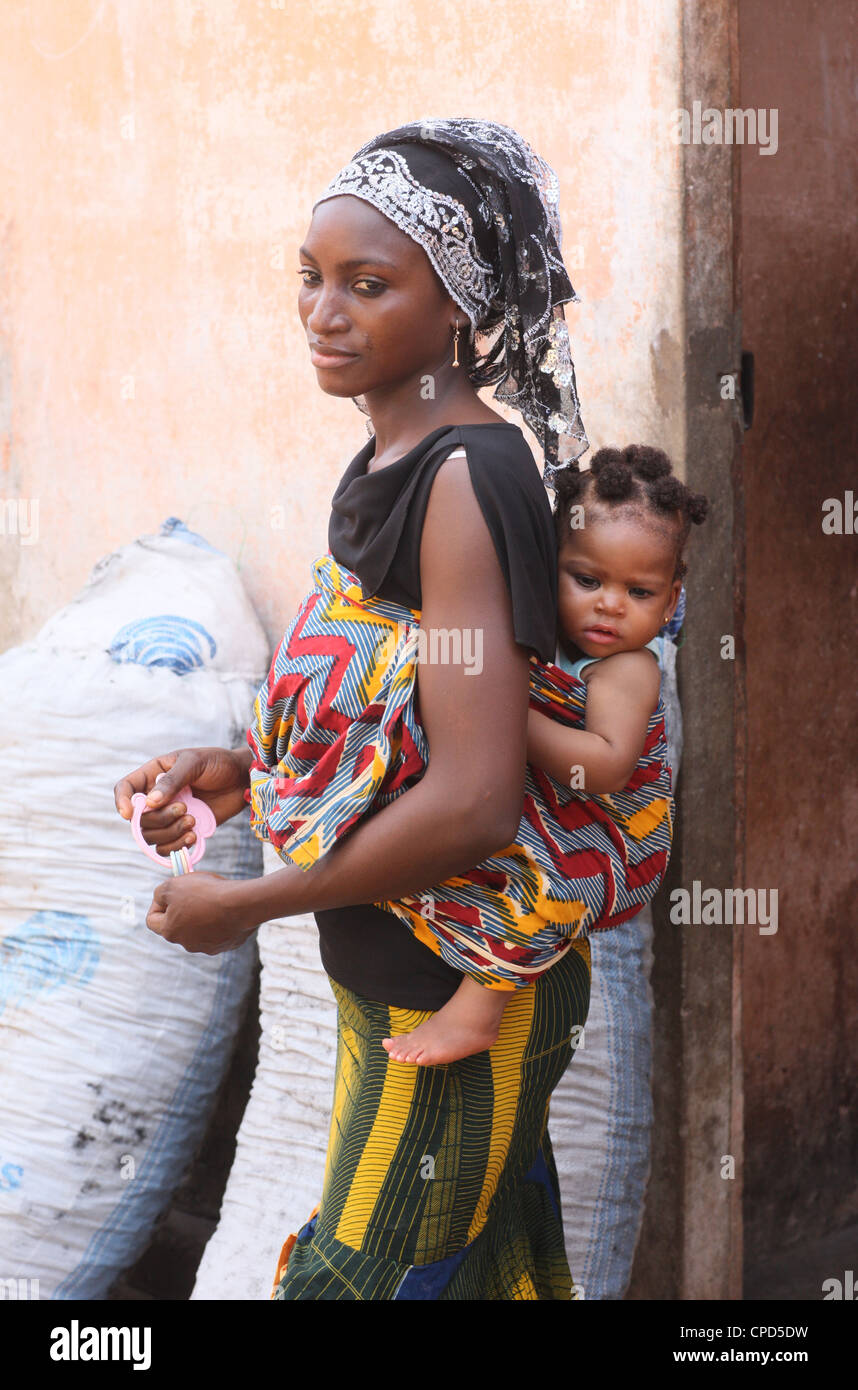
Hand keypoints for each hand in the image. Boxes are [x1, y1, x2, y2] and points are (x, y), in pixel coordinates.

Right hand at [114, 746, 250, 857]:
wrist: (242, 779)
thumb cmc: (218, 764)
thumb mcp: (194, 763)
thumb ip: (172, 781)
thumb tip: (149, 802)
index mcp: (153, 775)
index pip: (125, 788)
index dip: (122, 802)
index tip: (129, 813)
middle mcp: (156, 797)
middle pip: (138, 819)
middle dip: (160, 819)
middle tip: (184, 810)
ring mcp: (168, 815)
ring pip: (151, 836)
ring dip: (170, 833)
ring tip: (192, 822)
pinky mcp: (182, 830)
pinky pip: (166, 848)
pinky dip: (176, 846)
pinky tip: (193, 836)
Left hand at [145, 872, 256, 954]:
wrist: (241, 904)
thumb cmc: (205, 893)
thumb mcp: (173, 885)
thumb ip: (159, 893)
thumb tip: (161, 899)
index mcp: (170, 932)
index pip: (152, 920)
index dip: (157, 903)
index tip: (170, 892)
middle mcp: (186, 944)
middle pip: (177, 925)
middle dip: (182, 909)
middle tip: (194, 893)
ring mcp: (208, 947)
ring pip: (198, 929)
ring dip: (201, 916)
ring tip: (213, 899)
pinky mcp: (226, 945)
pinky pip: (218, 932)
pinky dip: (219, 921)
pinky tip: (227, 909)